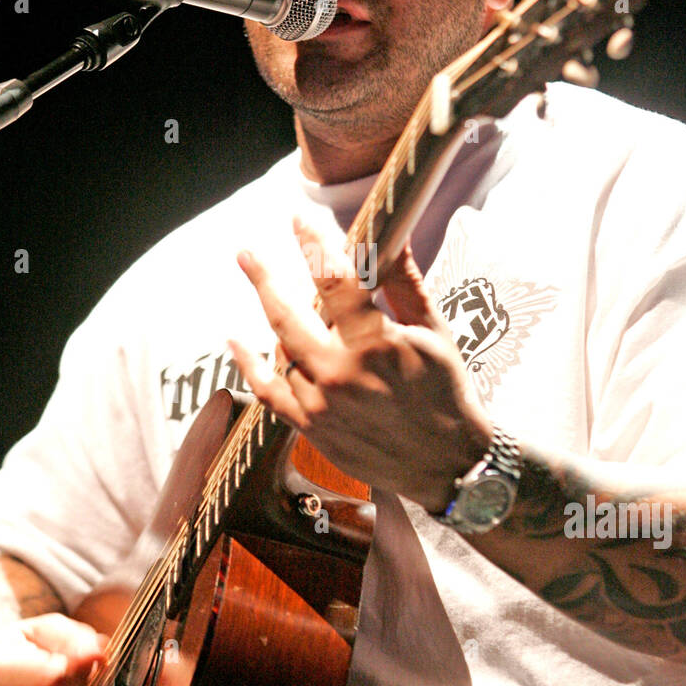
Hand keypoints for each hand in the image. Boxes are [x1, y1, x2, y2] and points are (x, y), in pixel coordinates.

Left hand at [228, 219, 490, 513]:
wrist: (450, 464)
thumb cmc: (448, 393)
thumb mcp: (434, 332)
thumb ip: (403, 283)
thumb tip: (391, 235)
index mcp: (376, 343)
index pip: (334, 281)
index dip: (312, 245)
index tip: (298, 221)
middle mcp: (341, 373)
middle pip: (287, 315)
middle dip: (263, 278)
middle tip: (245, 254)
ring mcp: (322, 405)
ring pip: (281, 350)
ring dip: (278, 322)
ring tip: (281, 301)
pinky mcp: (313, 430)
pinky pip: (268, 392)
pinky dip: (249, 366)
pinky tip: (236, 342)